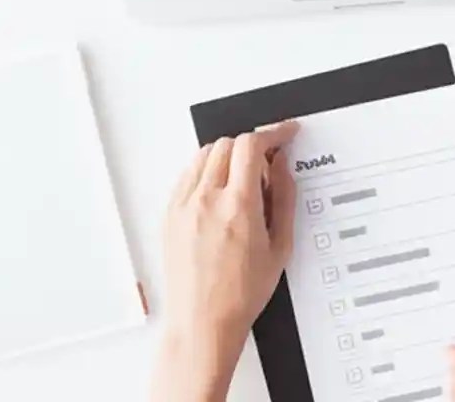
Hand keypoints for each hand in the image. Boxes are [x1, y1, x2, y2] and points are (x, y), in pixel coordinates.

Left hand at [151, 121, 299, 401]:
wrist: (203, 320)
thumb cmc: (241, 293)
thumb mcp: (280, 247)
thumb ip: (285, 198)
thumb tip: (283, 166)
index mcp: (238, 206)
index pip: (252, 145)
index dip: (273, 132)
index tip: (285, 133)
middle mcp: (207, 200)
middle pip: (228, 144)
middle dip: (252, 145)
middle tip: (267, 164)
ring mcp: (183, 206)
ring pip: (205, 155)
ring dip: (228, 156)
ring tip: (242, 181)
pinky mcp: (169, 214)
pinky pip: (187, 176)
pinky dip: (206, 172)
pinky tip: (219, 193)